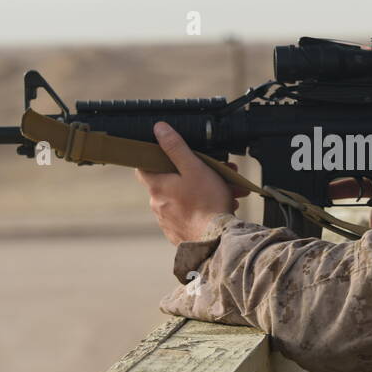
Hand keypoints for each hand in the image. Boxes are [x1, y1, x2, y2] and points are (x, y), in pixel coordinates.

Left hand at [137, 122, 248, 244]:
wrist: (216, 242)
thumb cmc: (206, 204)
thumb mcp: (194, 168)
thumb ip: (176, 147)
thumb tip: (159, 129)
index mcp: (157, 187)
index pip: (143, 166)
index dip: (154, 157)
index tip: (168, 153)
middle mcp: (158, 205)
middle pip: (171, 183)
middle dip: (194, 175)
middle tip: (216, 172)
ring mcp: (168, 222)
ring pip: (184, 200)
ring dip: (203, 193)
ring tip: (228, 192)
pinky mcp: (180, 235)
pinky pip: (189, 217)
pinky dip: (203, 211)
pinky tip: (221, 208)